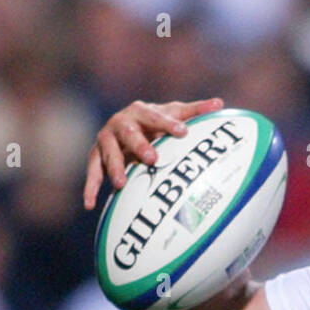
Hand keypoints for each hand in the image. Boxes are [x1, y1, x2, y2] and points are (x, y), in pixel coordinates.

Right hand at [82, 97, 224, 209]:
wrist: (128, 127)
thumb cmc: (157, 123)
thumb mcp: (175, 115)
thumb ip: (195, 112)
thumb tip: (220, 103)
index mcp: (140, 111)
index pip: (154, 116)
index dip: (167, 123)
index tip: (183, 132)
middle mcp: (120, 123)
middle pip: (128, 133)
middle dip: (139, 146)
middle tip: (153, 159)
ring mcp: (106, 140)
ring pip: (107, 153)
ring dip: (114, 168)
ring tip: (121, 184)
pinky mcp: (96, 157)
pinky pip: (92, 172)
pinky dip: (90, 188)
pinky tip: (89, 205)